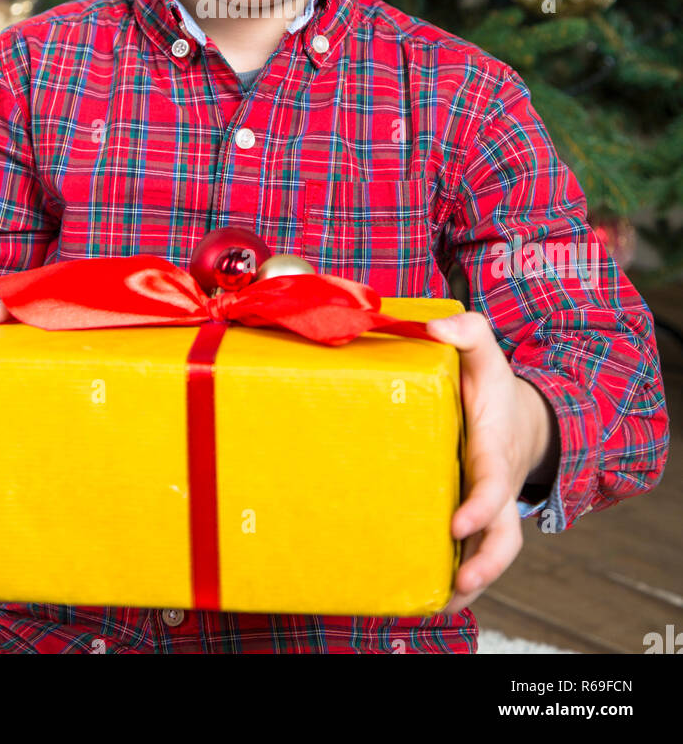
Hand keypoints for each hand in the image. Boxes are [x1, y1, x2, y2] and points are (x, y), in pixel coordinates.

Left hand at [424, 309, 554, 615]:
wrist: (516, 419)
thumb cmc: (492, 389)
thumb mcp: (486, 353)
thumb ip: (467, 331)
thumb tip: (434, 326)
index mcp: (495, 454)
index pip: (494, 486)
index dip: (481, 507)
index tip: (458, 523)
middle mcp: (493, 491)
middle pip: (503, 540)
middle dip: (484, 565)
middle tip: (457, 585)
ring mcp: (484, 511)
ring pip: (485, 557)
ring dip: (465, 584)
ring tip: (433, 607)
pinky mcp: (468, 520)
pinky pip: (465, 555)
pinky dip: (448, 578)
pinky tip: (418, 595)